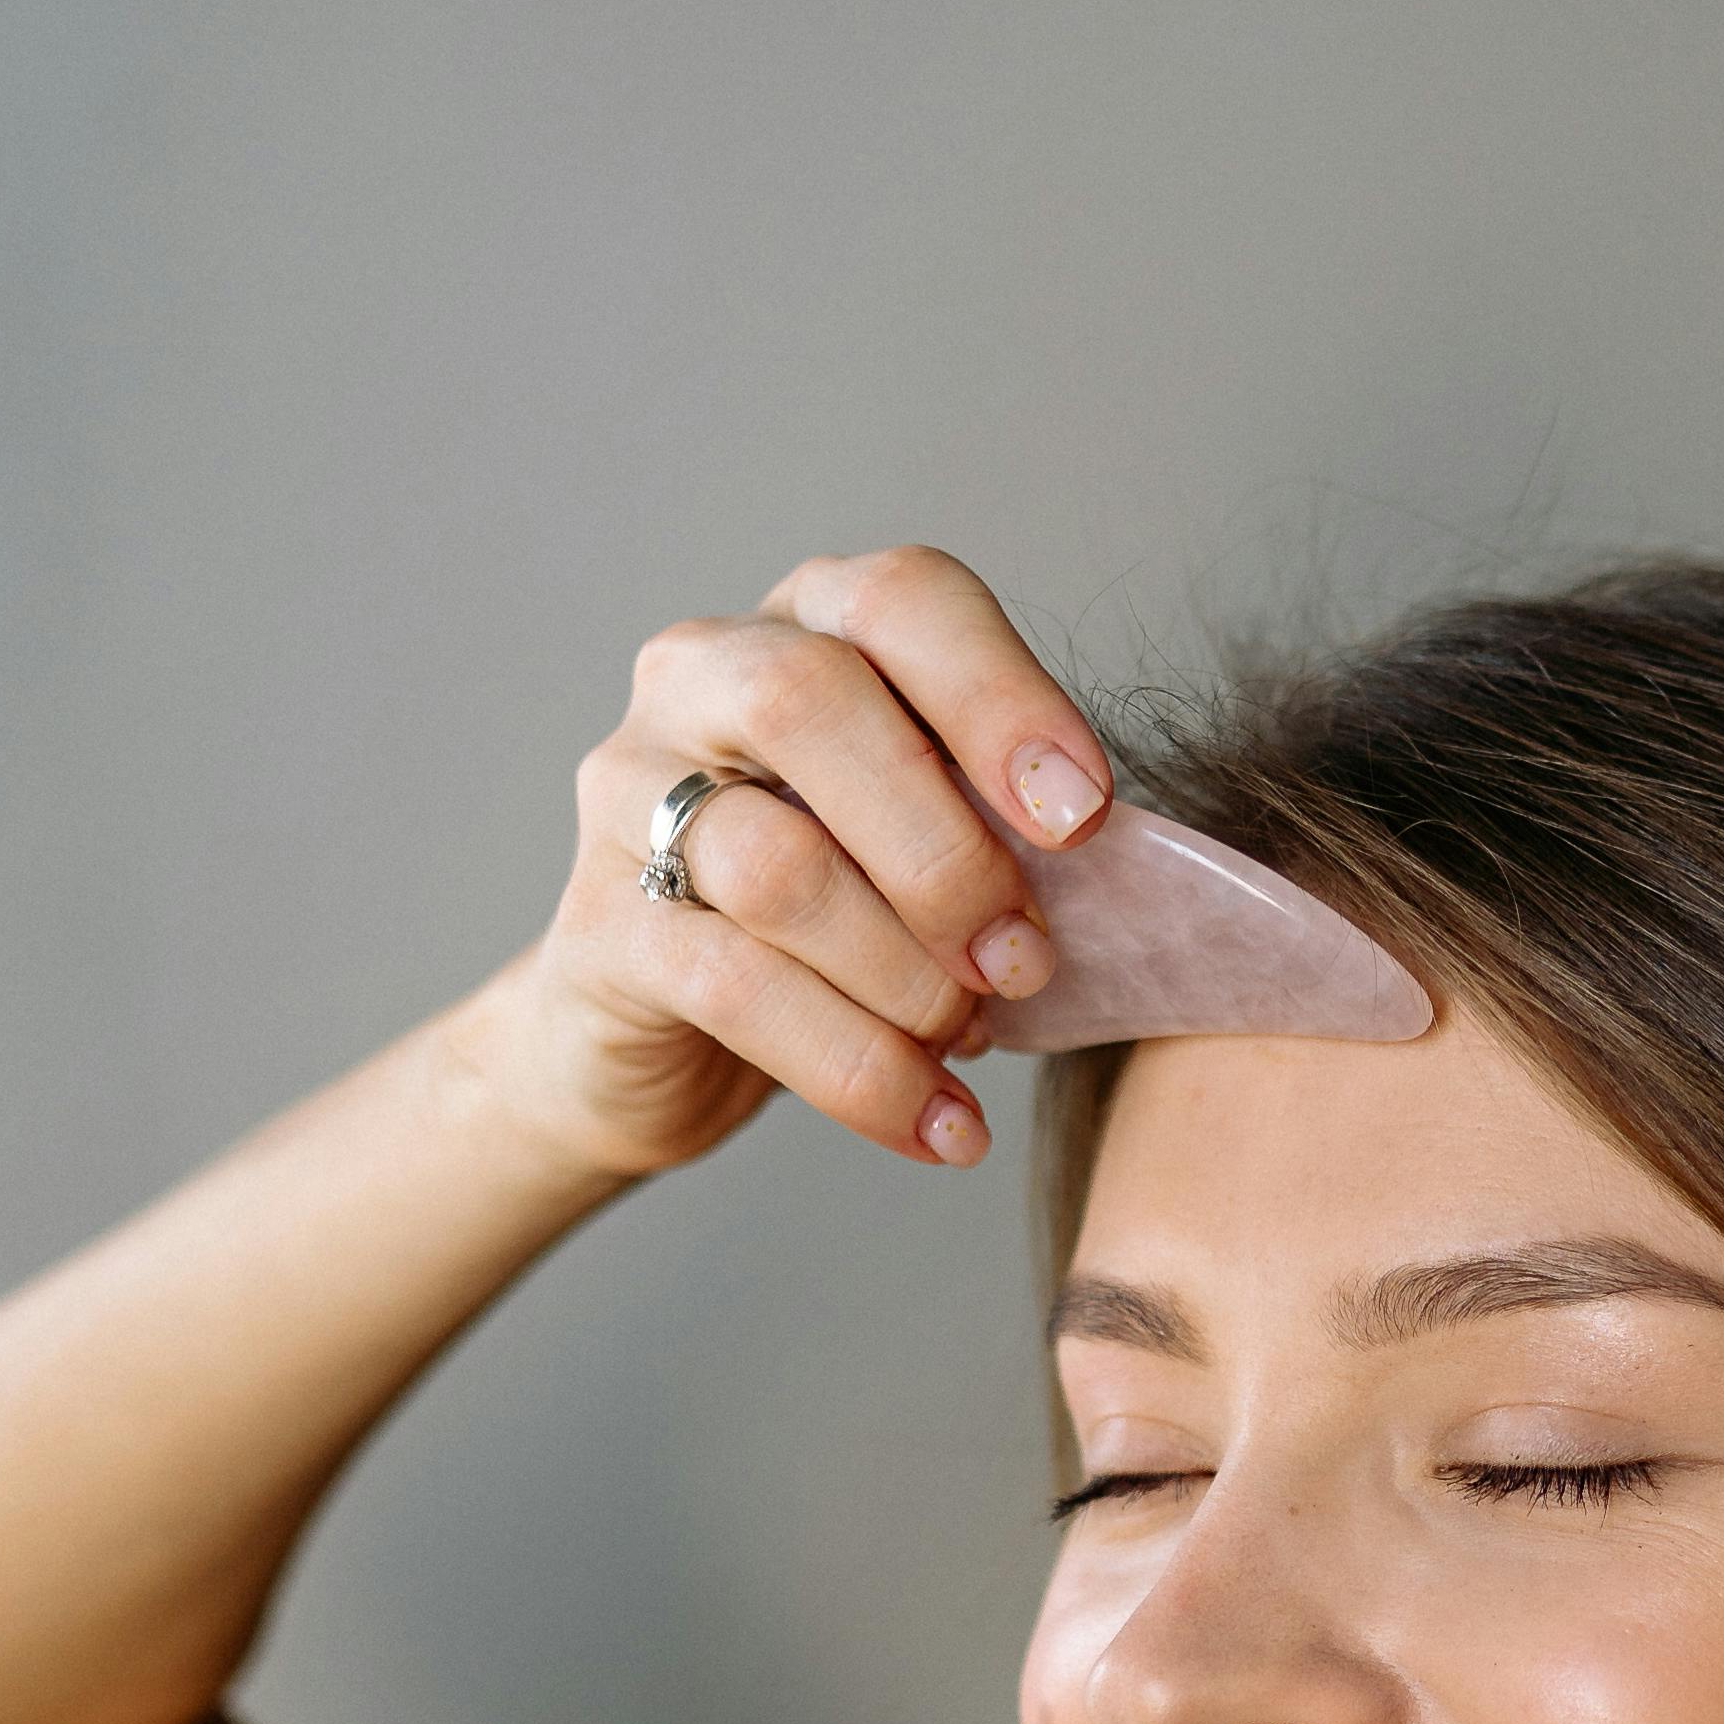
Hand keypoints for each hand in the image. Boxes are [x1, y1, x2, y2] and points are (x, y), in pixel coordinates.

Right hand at [467, 547, 1114, 1181]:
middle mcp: (701, 677)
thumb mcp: (933, 839)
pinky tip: (935, 1124)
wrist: (666, 1038)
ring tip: (967, 1038)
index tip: (1085, 818)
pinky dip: (859, 1069)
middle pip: (810, 703)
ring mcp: (628, 795)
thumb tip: (1123, 878)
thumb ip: (1002, 822)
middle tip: (1023, 960)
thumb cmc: (840, 914)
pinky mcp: (600, 927)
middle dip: (946, 850)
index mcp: (809, 622)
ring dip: (904, 974)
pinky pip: (737, 988)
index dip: (1001, 697)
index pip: (903, 598)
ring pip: (775, 865)